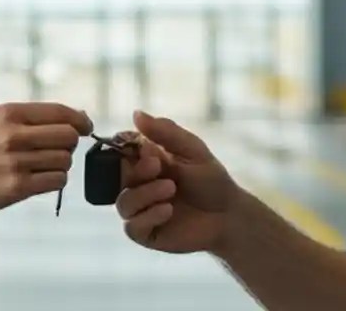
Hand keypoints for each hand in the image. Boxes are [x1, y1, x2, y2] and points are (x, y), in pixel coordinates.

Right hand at [0, 101, 92, 218]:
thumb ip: (29, 118)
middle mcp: (14, 135)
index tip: (85, 127)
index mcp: (9, 113)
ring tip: (40, 166)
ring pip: (65, 160)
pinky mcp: (16, 187)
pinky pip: (57, 181)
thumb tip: (76, 118)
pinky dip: (54, 180)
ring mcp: (16, 162)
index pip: (61, 112)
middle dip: (69, 143)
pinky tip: (38, 179)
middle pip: (68, 136)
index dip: (80, 120)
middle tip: (56, 150)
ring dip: (60, 164)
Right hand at [115, 110, 238, 254]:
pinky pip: (132, 226)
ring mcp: (141, 211)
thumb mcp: (192, 150)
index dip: (122, 148)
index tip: (142, 147)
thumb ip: (166, 132)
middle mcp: (139, 186)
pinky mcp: (146, 233)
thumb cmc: (211, 181)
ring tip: (171, 189)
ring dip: (145, 194)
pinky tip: (168, 211)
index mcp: (146, 163)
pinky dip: (148, 216)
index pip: (120, 152)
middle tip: (157, 165)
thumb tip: (136, 113)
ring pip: (124, 203)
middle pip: (117, 178)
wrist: (229, 215)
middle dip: (136, 171)